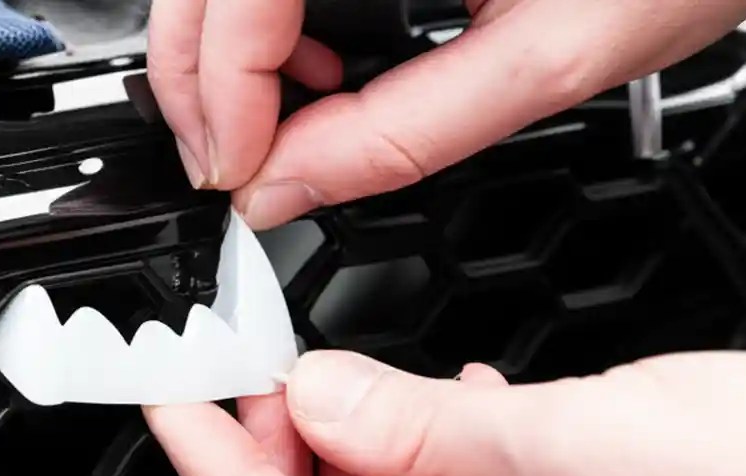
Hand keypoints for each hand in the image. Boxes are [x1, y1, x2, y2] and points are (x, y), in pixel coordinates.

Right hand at [147, 0, 745, 228]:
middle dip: (197, 85)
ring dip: (223, 56)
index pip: (238, 0)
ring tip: (282, 120)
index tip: (236, 176)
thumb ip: (402, 134)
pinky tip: (315, 65)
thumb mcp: (548, 60)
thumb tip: (284, 186)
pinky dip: (263, 26)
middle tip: (233, 164)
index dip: (221, 100)